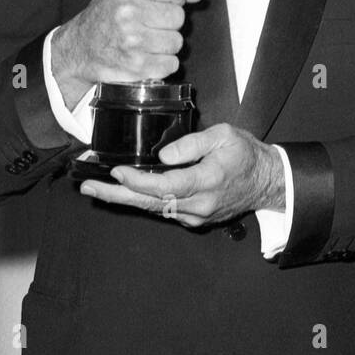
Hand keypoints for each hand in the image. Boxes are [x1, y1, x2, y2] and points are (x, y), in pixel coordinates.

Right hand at [51, 0, 202, 107]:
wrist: (78, 50)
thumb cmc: (105, 17)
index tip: (168, 0)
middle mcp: (128, 13)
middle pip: (178, 16)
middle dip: (169, 22)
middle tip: (151, 24)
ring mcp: (133, 42)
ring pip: (177, 42)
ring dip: (166, 44)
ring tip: (147, 41)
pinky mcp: (138, 66)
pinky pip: (172, 64)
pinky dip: (163, 63)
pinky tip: (147, 56)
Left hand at [79, 123, 284, 228]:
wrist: (267, 182)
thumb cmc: (247, 154)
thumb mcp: (225, 135)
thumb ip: (192, 143)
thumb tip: (162, 156)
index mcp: (208, 181)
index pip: (166, 186)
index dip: (138, 181)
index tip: (117, 170)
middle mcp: (200, 204)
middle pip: (151, 203)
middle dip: (116, 194)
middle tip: (88, 186)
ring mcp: (196, 216)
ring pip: (154, 209)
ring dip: (124, 198)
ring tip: (96, 188)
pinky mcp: (194, 219)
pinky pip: (164, 210)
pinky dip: (143, 201)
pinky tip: (125, 191)